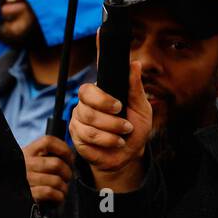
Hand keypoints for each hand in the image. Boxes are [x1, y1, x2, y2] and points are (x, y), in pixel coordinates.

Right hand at [22, 135, 74, 204]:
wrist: (8, 196)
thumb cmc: (27, 178)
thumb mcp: (30, 161)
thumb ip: (45, 155)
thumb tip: (69, 156)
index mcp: (27, 152)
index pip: (48, 141)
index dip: (64, 149)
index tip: (69, 159)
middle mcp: (25, 163)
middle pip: (57, 163)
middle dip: (67, 173)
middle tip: (66, 178)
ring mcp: (26, 179)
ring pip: (56, 180)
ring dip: (64, 187)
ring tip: (62, 190)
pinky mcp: (28, 194)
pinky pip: (50, 192)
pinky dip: (59, 196)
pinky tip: (57, 198)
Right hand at [70, 59, 150, 191]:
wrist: (129, 153)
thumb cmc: (135, 128)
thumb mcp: (140, 107)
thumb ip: (135, 87)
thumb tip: (135, 64)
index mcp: (97, 95)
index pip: (87, 89)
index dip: (101, 98)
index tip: (119, 106)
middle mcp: (83, 106)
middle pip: (86, 107)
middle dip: (110, 119)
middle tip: (126, 125)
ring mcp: (78, 122)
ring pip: (88, 124)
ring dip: (111, 131)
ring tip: (123, 134)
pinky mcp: (76, 138)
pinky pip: (88, 137)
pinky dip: (107, 141)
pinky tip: (115, 142)